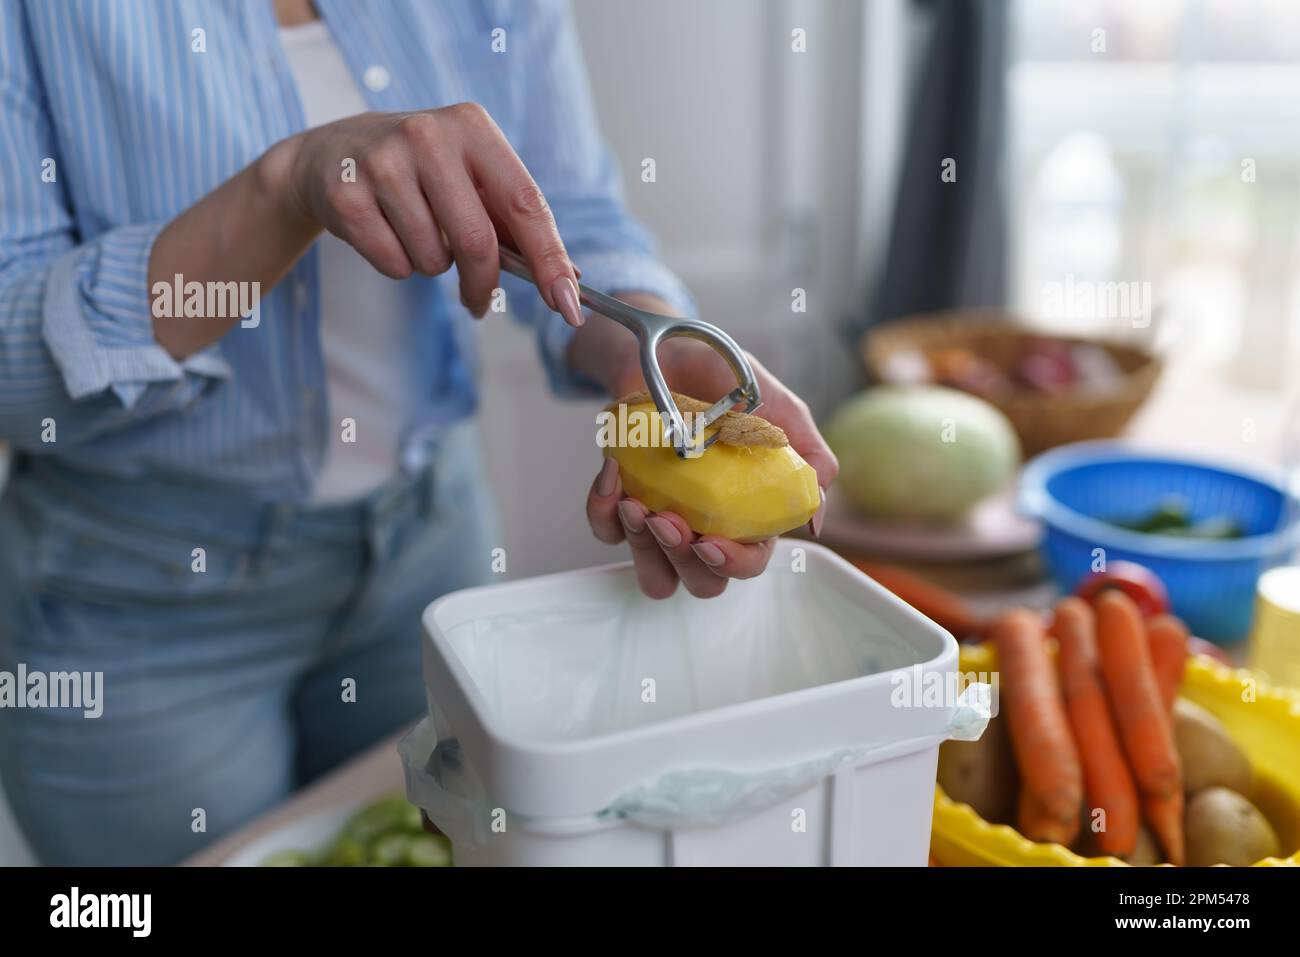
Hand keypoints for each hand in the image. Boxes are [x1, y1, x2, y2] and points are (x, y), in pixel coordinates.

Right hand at [278, 103, 583, 324]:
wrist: (331, 153)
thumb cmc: (421, 173)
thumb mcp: (469, 177)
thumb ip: (515, 221)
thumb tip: (568, 279)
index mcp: (472, 126)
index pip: (525, 203)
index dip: (550, 259)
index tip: (569, 304)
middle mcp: (428, 135)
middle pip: (477, 242)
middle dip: (482, 285)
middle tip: (478, 303)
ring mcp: (382, 162)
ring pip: (433, 259)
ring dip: (432, 266)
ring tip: (415, 234)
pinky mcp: (345, 194)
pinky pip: (394, 264)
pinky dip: (398, 266)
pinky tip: (385, 233)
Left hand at [585, 336, 836, 598]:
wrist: (669, 346)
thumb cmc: (728, 380)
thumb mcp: (780, 409)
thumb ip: (809, 458)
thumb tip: (817, 521)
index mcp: (748, 513)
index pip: (748, 562)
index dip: (733, 565)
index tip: (711, 544)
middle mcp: (706, 525)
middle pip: (700, 583)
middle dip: (683, 561)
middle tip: (667, 521)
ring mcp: (661, 517)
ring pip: (653, 574)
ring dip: (643, 550)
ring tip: (637, 505)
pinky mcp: (620, 500)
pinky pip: (605, 531)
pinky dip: (603, 510)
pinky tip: (612, 475)